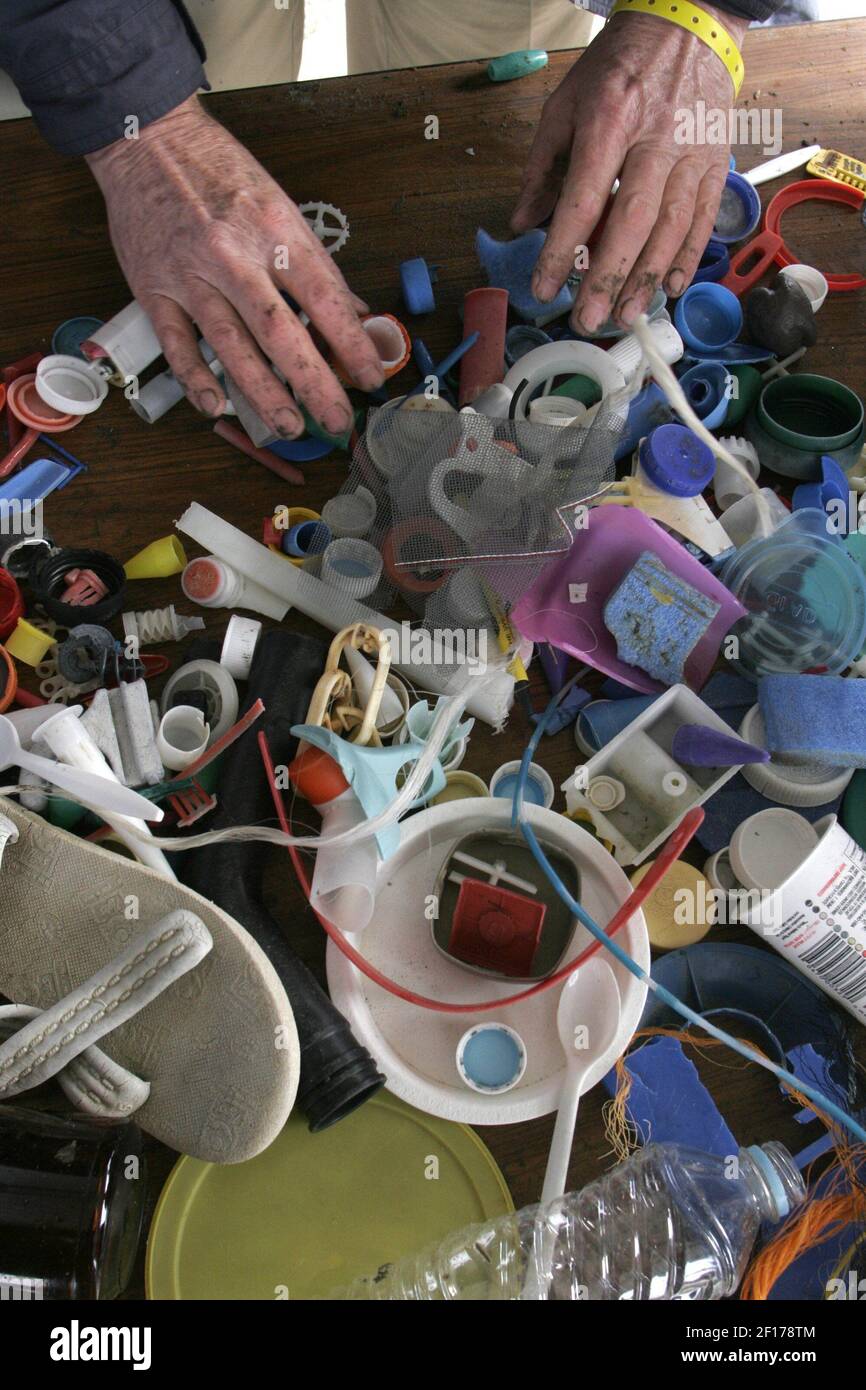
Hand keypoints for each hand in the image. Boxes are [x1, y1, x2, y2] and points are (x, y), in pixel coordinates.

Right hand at [86, 96, 384, 437]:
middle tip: (337, 420)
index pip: (325, 299)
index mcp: (275, 231)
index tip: (372, 378)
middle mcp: (234, 255)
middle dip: (314, 383)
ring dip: (263, 392)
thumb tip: (354, 312)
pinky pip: (176, 344)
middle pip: (281, 332)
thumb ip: (316, 264)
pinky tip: (216, 406)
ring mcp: (191, 275)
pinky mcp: (154, 289)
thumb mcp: (281, 206)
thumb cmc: (219, 174)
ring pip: (232, 344)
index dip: (352, 344)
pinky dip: (196, 378)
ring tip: (289, 425)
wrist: (147, 140)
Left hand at [511, 5, 748, 333]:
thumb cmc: (619, 67)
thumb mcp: (566, 103)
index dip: (561, 249)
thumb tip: (525, 223)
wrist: (686, 24)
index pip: (583, 198)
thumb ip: (543, 166)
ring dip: (647, 278)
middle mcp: (654, 139)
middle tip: (588, 319)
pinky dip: (688, 258)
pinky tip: (669, 289)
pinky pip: (704, 218)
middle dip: (608, 276)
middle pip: (633, 220)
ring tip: (623, 316)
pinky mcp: (715, 162)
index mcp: (609, 120)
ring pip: (671, 227)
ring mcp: (691, 153)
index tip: (544, 287)